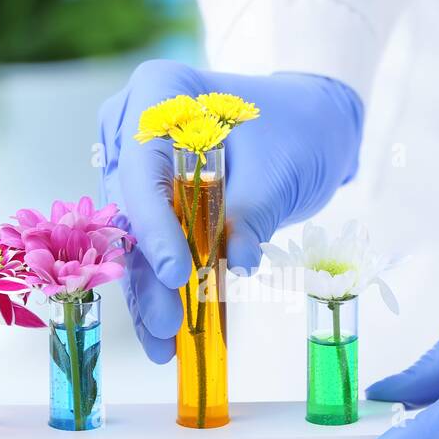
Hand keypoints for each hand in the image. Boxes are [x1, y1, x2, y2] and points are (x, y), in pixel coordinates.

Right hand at [96, 59, 362, 361]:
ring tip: (163, 345)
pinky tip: (163, 334)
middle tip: (167, 325)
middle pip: (129, 209)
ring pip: (132, 239)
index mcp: (160, 93)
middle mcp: (132, 125)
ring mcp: (135, 164)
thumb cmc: (298, 129)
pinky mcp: (150, 201)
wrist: (309, 125)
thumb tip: (236, 263)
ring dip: (147, 294)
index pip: (142, 166)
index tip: (176, 273)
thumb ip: (254, 212)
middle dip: (147, 273)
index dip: (153, 226)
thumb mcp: (283, 168)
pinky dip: (158, 290)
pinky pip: (147, 248)